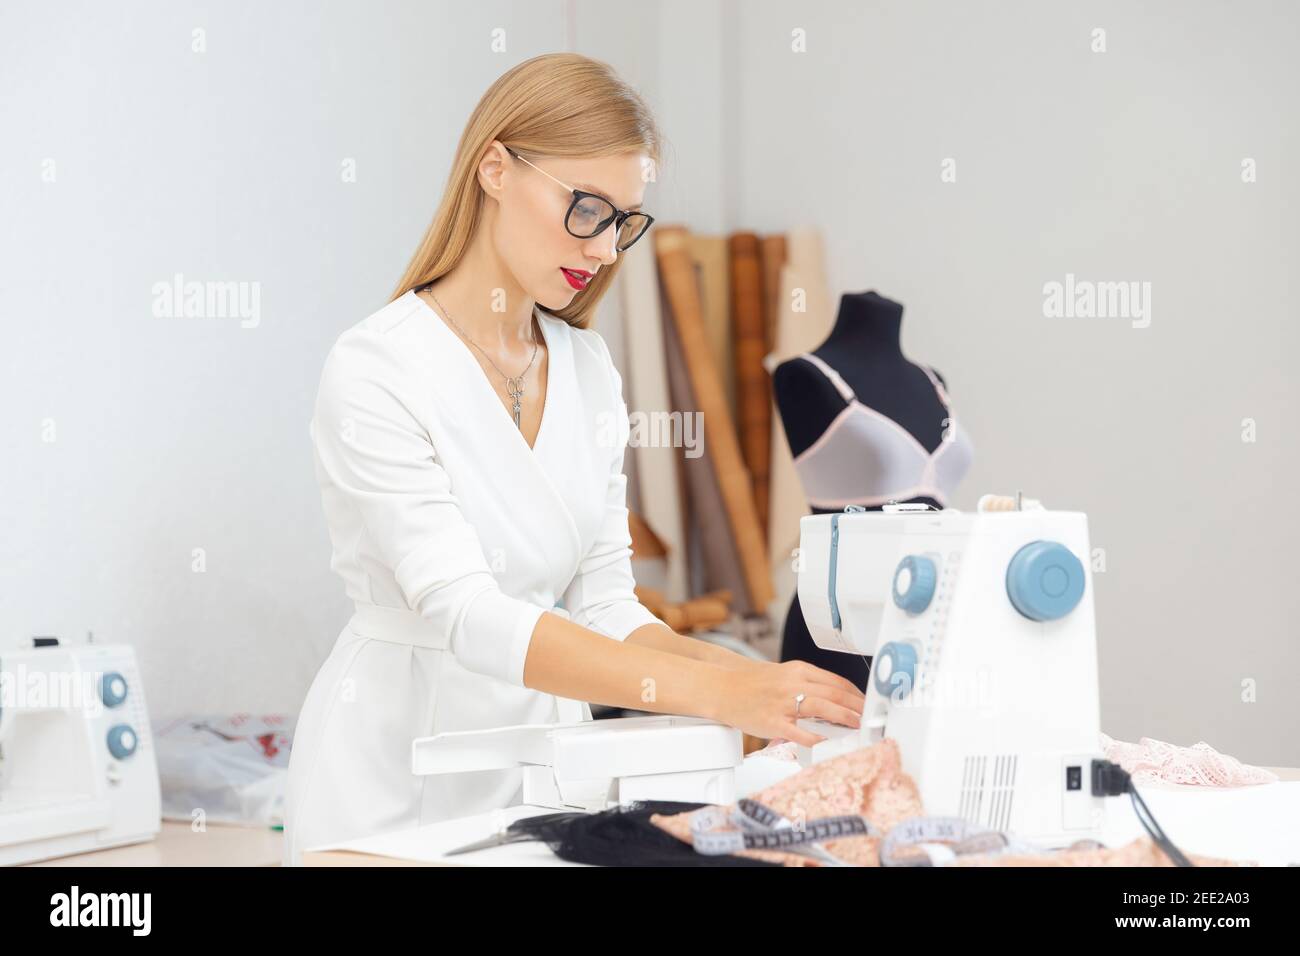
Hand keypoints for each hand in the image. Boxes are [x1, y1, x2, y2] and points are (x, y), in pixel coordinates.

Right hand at [713, 660, 864, 747]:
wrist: (722, 688)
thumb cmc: (754, 684)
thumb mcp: (784, 675)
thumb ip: (808, 684)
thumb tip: (834, 700)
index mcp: (798, 670)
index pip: (836, 682)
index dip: (856, 695)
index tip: (866, 704)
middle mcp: (793, 683)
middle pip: (835, 694)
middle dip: (856, 707)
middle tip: (869, 718)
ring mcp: (783, 702)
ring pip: (823, 708)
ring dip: (845, 718)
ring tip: (857, 726)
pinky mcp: (773, 721)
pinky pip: (800, 732)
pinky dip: (817, 738)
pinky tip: (828, 742)